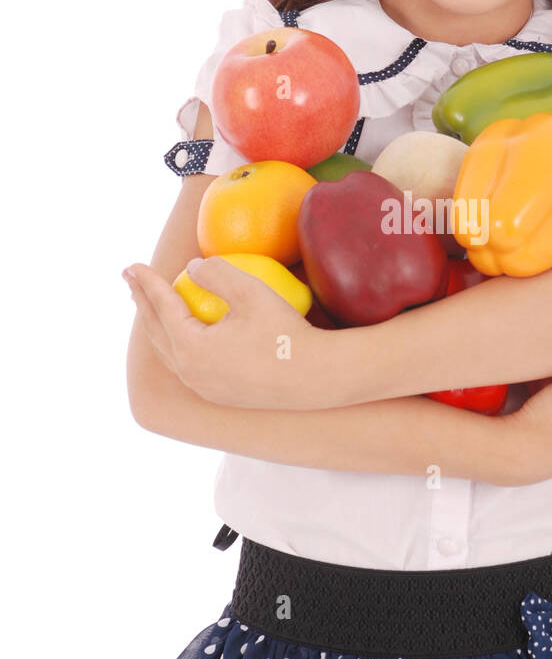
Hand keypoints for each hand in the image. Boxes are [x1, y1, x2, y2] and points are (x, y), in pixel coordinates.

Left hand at [124, 256, 322, 408]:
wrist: (314, 378)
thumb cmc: (284, 332)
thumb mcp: (250, 292)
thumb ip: (216, 273)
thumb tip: (192, 267)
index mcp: (190, 347)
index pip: (161, 306)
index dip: (146, 282)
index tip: (133, 264)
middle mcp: (190, 371)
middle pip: (154, 331)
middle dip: (140, 302)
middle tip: (129, 278)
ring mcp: (203, 386)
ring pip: (167, 352)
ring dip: (154, 324)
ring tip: (147, 305)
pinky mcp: (219, 394)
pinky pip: (184, 365)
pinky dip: (173, 343)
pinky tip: (179, 336)